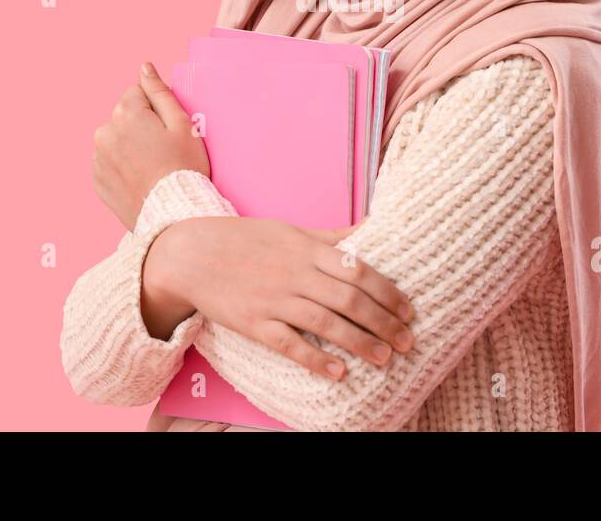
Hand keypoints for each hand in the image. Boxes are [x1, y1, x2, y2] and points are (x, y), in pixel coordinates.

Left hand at [91, 61, 209, 232]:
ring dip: (130, 146)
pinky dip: (122, 167)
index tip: (168, 131)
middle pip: (124, 116)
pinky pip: (110, 163)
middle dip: (141, 126)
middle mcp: (104, 133)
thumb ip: (160, 92)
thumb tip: (144, 67)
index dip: (157, 110)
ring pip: (116, 139)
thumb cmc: (184, 167)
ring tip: (153, 167)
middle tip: (163, 151)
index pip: (138, 94)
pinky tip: (141, 179)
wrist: (174, 215)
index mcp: (125, 113)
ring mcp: (97, 159)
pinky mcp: (97, 181)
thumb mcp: (182, 124)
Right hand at [160, 215, 415, 379]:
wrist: (192, 254)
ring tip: (385, 359)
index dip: (388, 292)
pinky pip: (290, 344)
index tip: (408, 310)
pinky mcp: (255, 324)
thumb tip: (371, 227)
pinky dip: (316, 359)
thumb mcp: (291, 230)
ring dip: (361, 343)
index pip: (359, 270)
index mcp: (307, 249)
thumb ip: (332, 237)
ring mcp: (274, 300)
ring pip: (326, 324)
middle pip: (350, 300)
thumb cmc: (247, 240)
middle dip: (384, 322)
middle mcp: (295, 274)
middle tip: (407, 341)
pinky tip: (339, 373)